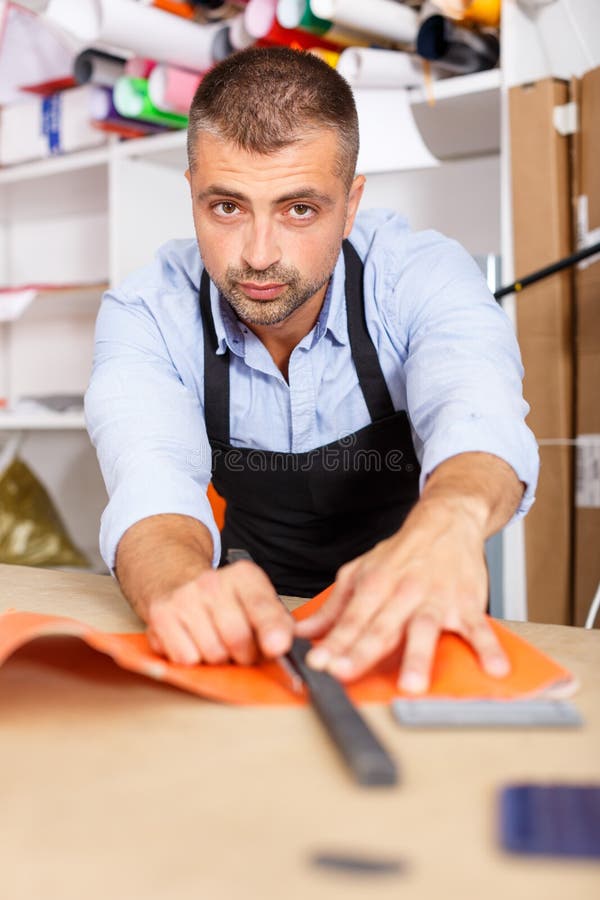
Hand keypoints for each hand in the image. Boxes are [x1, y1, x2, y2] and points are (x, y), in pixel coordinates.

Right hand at [145, 560, 293, 665]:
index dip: (271, 629)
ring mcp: (184, 597)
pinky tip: (195, 643)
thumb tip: (282, 645)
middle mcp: (212, 582)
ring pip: (212, 653)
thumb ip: (277, 622)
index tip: (276, 647)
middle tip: (244, 651)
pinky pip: (186, 659)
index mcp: (244, 576)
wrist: (177, 580)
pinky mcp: (161, 616)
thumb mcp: (258, 601)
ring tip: (218, 644)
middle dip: (245, 655)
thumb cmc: (225, 601)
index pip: (260, 605)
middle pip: (236, 637)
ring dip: (219, 660)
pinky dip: (194, 660)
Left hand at [295, 500, 509, 692]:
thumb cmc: (402, 554)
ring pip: (425, 629)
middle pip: (381, 626)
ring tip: (411, 685)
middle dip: (362, 651)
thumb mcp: (360, 572)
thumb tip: (302, 632)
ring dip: (418, 656)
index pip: (352, 619)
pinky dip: (487, 648)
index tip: (320, 663)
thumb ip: (333, 607)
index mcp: (376, 585)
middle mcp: (404, 592)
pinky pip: (479, 629)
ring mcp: (437, 599)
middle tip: (346, 674)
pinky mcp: (467, 604)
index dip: (336, 642)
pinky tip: (493, 669)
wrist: (447, 523)